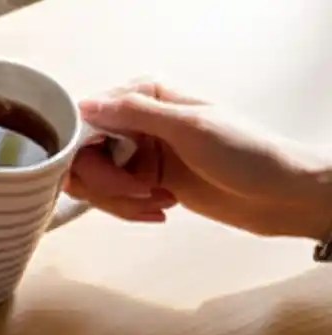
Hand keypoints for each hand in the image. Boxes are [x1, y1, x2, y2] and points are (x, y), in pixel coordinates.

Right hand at [67, 80, 331, 238]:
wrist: (279, 195)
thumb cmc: (248, 154)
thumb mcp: (189, 127)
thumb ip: (135, 113)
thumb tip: (86, 106)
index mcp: (147, 96)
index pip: (87, 119)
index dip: (84, 149)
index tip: (100, 171)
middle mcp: (137, 122)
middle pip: (84, 155)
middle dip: (106, 182)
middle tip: (138, 191)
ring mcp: (139, 154)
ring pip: (94, 182)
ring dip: (120, 200)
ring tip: (158, 202)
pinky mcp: (143, 182)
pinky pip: (113, 199)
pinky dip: (131, 210)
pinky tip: (164, 208)